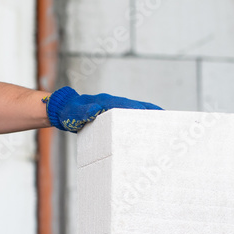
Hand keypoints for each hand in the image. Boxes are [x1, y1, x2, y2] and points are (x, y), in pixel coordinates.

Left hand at [44, 86, 161, 132]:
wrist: (63, 109)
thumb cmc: (70, 112)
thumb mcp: (76, 113)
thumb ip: (85, 111)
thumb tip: (96, 109)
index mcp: (109, 103)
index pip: (132, 106)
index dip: (146, 110)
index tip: (160, 114)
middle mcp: (114, 104)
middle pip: (138, 107)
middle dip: (153, 113)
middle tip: (169, 121)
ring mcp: (113, 109)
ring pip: (134, 111)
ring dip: (147, 116)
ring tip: (162, 126)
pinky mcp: (111, 115)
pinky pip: (127, 117)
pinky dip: (137, 120)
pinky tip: (143, 130)